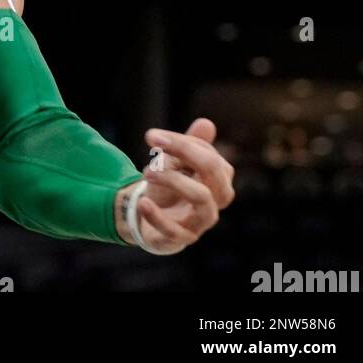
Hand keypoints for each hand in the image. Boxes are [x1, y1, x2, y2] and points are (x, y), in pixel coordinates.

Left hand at [115, 117, 235, 254]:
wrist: (152, 216)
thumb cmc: (171, 184)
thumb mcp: (176, 162)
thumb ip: (189, 144)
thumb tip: (207, 123)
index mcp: (219, 178)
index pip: (208, 153)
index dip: (180, 142)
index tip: (151, 136)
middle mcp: (216, 200)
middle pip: (213, 171)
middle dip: (185, 152)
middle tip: (153, 146)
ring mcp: (201, 221)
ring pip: (202, 197)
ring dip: (173, 179)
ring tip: (147, 171)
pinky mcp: (181, 238)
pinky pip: (175, 231)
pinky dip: (157, 216)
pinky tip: (143, 203)